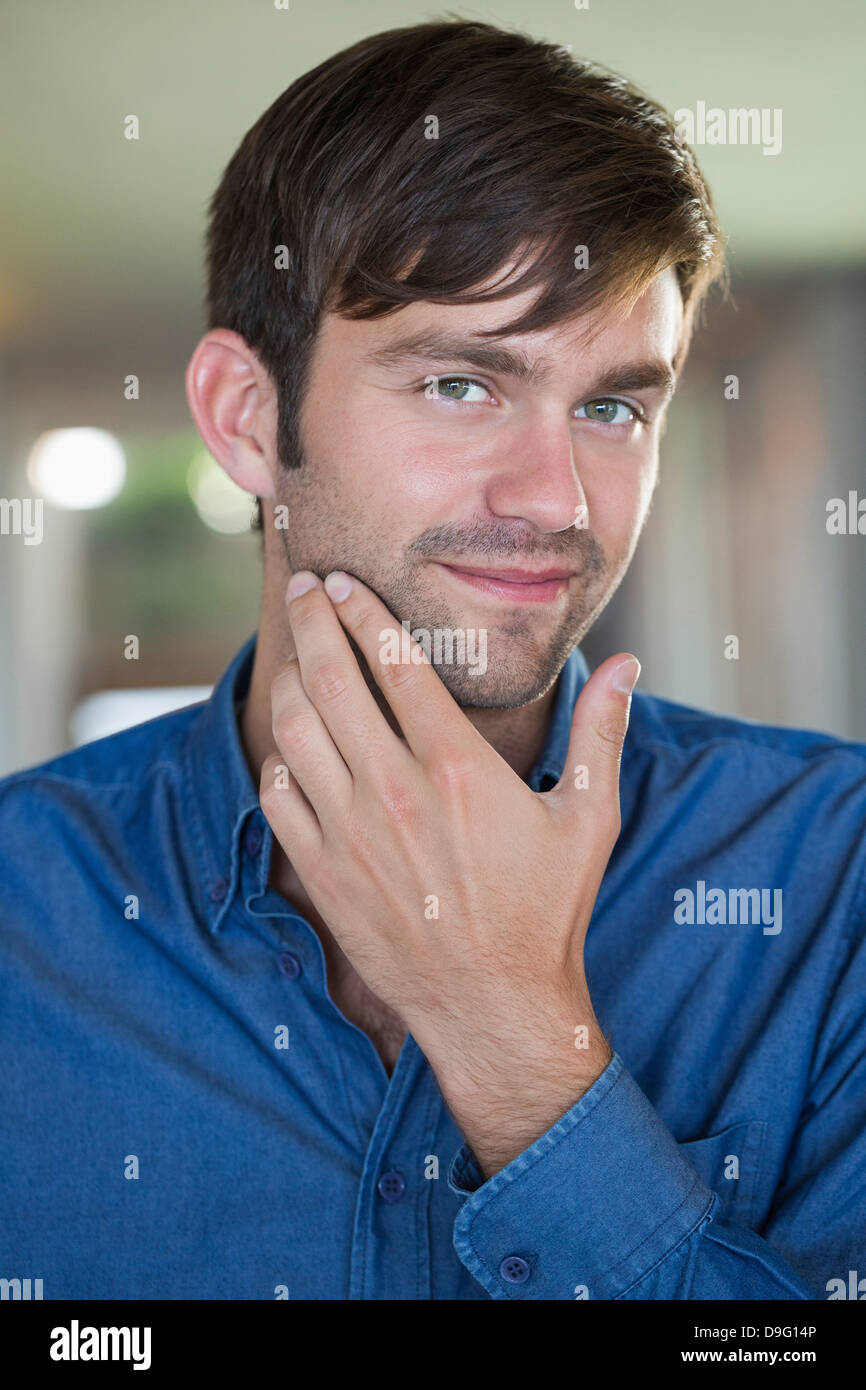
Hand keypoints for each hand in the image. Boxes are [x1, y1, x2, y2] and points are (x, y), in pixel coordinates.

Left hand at [260, 569, 638, 1175]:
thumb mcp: (589, 818)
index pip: (394, 661)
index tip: (346, 583)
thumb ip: (600, 733)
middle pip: (332, 677)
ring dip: (289, 675)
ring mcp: (350, 832)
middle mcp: (394, 790)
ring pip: (296, 728)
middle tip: (308, 588)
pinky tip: (292, 741)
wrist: (494, 1004)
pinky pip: (278, 793)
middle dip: (314, 619)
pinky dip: (277, 755)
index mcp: (457, 767)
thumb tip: (626, 663)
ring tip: (295, 651)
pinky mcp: (322, 870)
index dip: (362, 610)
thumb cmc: (546, 910)